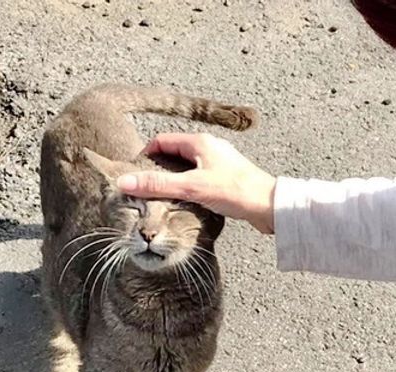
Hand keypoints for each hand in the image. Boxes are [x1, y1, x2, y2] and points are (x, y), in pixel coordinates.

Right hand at [116, 132, 276, 232]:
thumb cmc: (237, 192)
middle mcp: (209, 148)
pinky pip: (198, 178)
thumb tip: (125, 181)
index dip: (145, 157)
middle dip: (157, 170)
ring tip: (163, 198)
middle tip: (146, 189)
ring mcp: (217, 162)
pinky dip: (187, 188)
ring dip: (173, 181)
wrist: (271, 206)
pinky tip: (185, 202)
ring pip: (185, 168)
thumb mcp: (192, 187)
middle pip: (172, 154)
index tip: (135, 176)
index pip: (161, 141)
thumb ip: (158, 184)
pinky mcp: (225, 178)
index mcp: (200, 142)